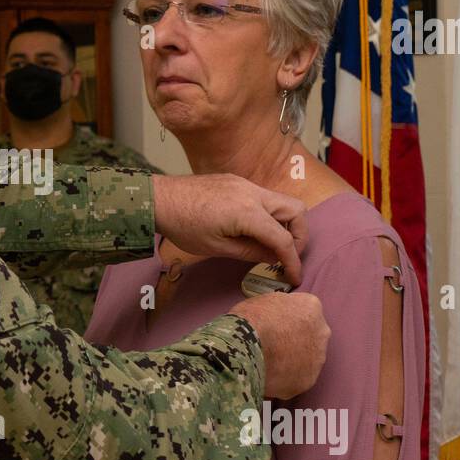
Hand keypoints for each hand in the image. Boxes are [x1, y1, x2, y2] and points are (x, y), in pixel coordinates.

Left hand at [152, 174, 307, 284]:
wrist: (159, 198)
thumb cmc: (183, 225)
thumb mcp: (216, 248)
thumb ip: (250, 252)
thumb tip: (273, 258)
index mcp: (249, 212)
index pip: (284, 239)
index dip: (293, 261)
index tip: (294, 277)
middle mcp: (253, 193)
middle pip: (297, 211)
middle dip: (300, 236)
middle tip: (287, 256)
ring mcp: (246, 184)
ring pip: (282, 202)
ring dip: (285, 224)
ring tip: (270, 246)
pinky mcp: (237, 182)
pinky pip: (264, 197)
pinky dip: (269, 214)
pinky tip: (254, 230)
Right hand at [229, 291, 328, 399]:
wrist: (245, 347)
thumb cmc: (251, 319)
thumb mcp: (265, 300)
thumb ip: (279, 308)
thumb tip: (277, 316)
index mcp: (311, 307)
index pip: (305, 311)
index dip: (288, 319)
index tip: (276, 325)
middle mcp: (322, 332)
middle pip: (311, 336)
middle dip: (296, 341)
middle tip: (274, 345)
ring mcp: (317, 359)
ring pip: (307, 360)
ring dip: (293, 361)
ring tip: (268, 364)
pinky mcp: (307, 381)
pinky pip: (296, 379)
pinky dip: (285, 379)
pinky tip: (267, 377)